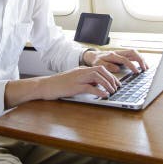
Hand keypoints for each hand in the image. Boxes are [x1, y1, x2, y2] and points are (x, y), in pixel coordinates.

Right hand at [5, 66, 120, 107]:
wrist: (45, 85)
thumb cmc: (59, 84)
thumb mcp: (74, 80)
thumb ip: (85, 81)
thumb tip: (98, 86)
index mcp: (81, 69)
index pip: (100, 68)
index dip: (110, 75)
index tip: (116, 83)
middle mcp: (81, 71)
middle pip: (101, 70)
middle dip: (111, 78)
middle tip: (117, 87)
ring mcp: (77, 78)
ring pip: (97, 77)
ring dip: (107, 84)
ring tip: (113, 91)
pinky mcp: (74, 86)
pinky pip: (89, 87)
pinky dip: (99, 91)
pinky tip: (104, 95)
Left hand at [83, 48, 147, 74]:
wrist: (93, 55)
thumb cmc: (96, 61)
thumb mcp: (98, 65)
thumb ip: (107, 66)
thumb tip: (117, 69)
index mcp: (112, 55)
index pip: (125, 59)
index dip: (132, 65)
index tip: (137, 72)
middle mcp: (118, 52)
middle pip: (132, 52)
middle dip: (140, 60)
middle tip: (145, 68)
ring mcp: (120, 52)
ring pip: (133, 52)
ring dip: (141, 58)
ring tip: (146, 67)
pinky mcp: (122, 54)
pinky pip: (132, 54)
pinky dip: (138, 58)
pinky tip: (142, 64)